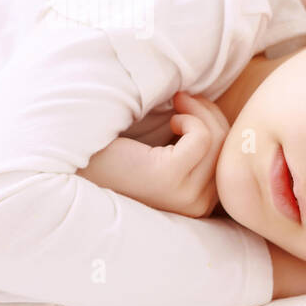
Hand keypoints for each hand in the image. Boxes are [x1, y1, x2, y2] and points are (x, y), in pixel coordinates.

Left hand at [78, 91, 228, 216]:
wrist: (73, 157)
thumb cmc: (117, 148)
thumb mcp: (167, 142)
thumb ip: (198, 136)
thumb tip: (231, 107)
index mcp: (199, 202)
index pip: (231, 160)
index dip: (217, 126)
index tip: (193, 107)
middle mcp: (197, 207)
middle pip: (229, 151)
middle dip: (210, 115)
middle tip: (182, 98)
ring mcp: (185, 198)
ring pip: (218, 143)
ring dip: (199, 113)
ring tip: (175, 105)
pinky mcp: (169, 181)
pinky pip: (203, 140)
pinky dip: (190, 119)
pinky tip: (170, 119)